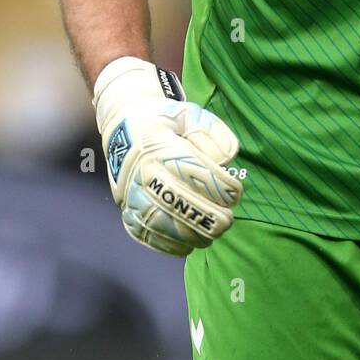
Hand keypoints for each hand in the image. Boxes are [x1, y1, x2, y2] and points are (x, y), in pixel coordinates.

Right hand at [93, 56, 242, 256]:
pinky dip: (168, 245)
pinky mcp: (126, 209)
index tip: (235, 193)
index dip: (221, 188)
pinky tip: (188, 245)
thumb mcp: (191, 115)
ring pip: (161, 224)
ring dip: (190, 235)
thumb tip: (226, 159)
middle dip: (208, 217)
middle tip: (227, 220)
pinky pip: (145, 234)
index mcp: (160, 146)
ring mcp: (131, 193)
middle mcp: (142, 172)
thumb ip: (214, 133)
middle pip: (178, 203)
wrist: (125, 125)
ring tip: (211, 235)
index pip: (196, 173)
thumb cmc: (166, 122)